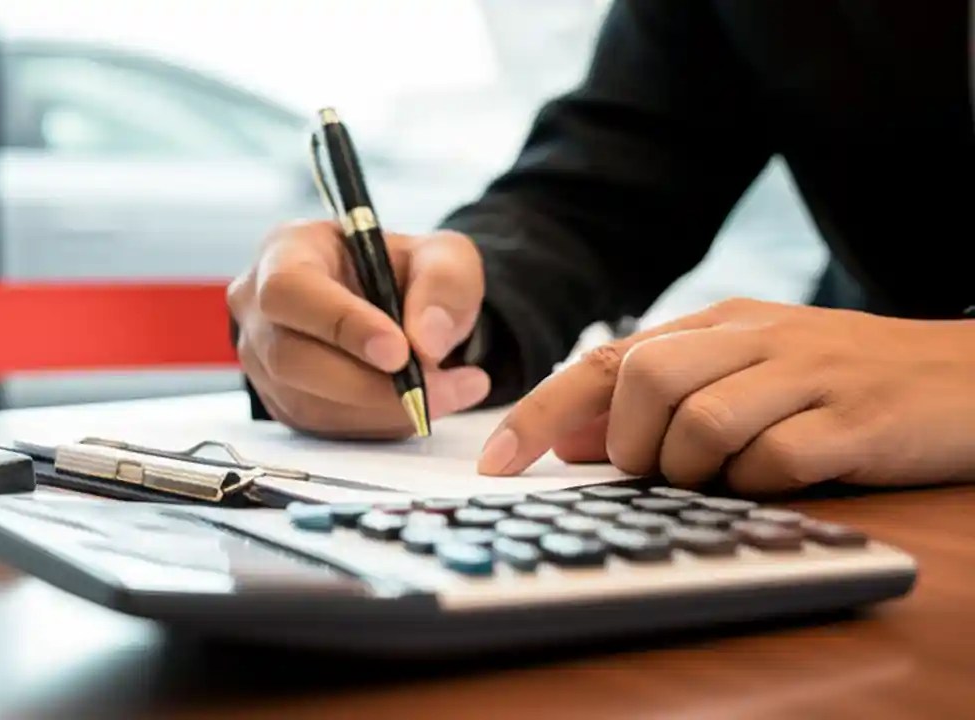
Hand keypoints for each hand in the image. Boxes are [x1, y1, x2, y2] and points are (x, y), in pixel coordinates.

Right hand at [227, 220, 490, 438]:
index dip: (340, 324)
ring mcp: (263, 363)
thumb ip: (444, 283)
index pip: (289, 290)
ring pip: (309, 403)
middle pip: (291, 358)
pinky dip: (379, 424)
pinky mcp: (284, 404)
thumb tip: (427, 341)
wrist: (397, 307)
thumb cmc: (404, 270)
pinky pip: (325, 428)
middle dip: (369, 383)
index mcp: (285, 252)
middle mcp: (259, 309)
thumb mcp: (442, 254)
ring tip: (449, 393)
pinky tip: (420, 405)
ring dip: (383, 410)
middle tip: (439, 385)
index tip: (399, 351)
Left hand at [478, 297, 974, 494]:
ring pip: (701, 422)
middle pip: (644, 382)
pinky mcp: (858, 420)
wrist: (970, 377)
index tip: (495, 463)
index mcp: (720, 325)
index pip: (605, 360)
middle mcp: (756, 339)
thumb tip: (563, 438)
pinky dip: (762, 481)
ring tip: (731, 472)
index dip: (540, 413)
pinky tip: (788, 471)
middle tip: (662, 468)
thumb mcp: (744, 375)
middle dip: (632, 444)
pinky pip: (776, 459)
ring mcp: (809, 375)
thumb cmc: (840, 382)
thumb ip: (656, 397)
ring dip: (694, 469)